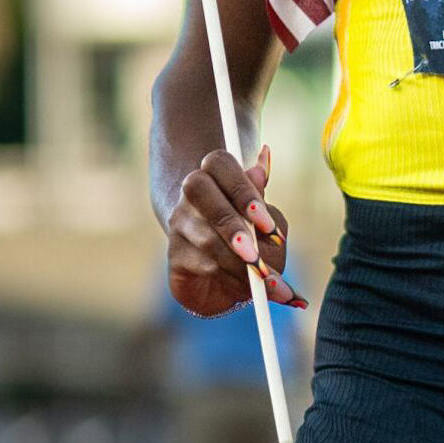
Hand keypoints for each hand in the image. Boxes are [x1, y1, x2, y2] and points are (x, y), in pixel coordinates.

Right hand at [165, 140, 304, 316]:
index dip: (242, 188)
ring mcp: (179, 223)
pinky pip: (199, 263)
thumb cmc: (253, 245)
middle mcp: (193, 195)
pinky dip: (227, 277)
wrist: (224, 282)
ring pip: (204, 236)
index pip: (218, 162)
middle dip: (231, 223)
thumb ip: (266, 204)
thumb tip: (264, 157)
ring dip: (236, 260)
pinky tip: (243, 284)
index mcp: (217, 177)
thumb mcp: (269, 228)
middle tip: (255, 254)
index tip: (267, 222)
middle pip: (198, 189)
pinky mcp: (174, 255)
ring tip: (261, 276)